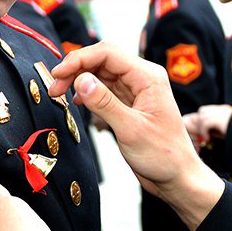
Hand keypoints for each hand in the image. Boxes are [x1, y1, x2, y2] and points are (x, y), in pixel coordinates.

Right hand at [49, 42, 224, 229]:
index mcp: (148, 77)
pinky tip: (77, 101)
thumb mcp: (130, 130)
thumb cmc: (163, 155)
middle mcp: (142, 78)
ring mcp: (135, 90)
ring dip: (79, 80)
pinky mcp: (129, 103)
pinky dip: (87, 91)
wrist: (177, 177)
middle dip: (76, 69)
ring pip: (101, 74)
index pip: (108, 54)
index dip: (79, 59)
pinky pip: (104, 88)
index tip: (58, 74)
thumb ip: (104, 103)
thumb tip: (80, 80)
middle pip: (102, 60)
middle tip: (54, 88)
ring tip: (59, 94)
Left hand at [195, 104, 231, 140]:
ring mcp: (222, 113)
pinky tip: (210, 139)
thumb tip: (204, 132)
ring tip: (208, 138)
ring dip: (202, 129)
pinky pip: (205, 123)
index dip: (203, 121)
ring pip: (202, 117)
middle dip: (200, 123)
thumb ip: (216, 129)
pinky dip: (204, 132)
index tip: (207, 133)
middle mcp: (223, 109)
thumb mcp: (226, 131)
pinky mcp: (221, 119)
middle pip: (202, 111)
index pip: (207, 110)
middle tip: (205, 135)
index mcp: (226, 110)